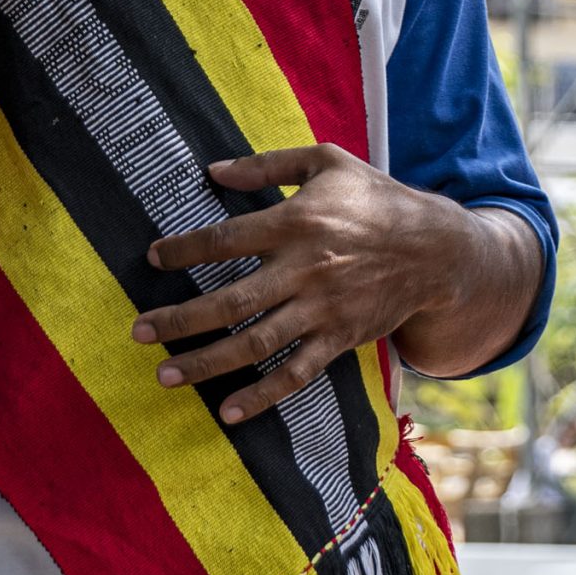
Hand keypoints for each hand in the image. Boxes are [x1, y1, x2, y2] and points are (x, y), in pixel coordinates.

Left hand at [131, 144, 464, 423]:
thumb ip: (268, 164)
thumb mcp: (327, 161)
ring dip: (207, 362)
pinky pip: (296, 373)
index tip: (152, 258)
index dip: (184, 250)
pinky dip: (263, 396)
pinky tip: (229, 412)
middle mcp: (305, 269)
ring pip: (255, 343)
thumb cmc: (375, 198)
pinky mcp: (339, 338)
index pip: (226, 239)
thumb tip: (211, 171)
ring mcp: (322, 309)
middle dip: (180, 319)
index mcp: (297, 222)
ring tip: (166, 374)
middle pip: (231, 302)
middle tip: (138, 331)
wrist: (437, 249)